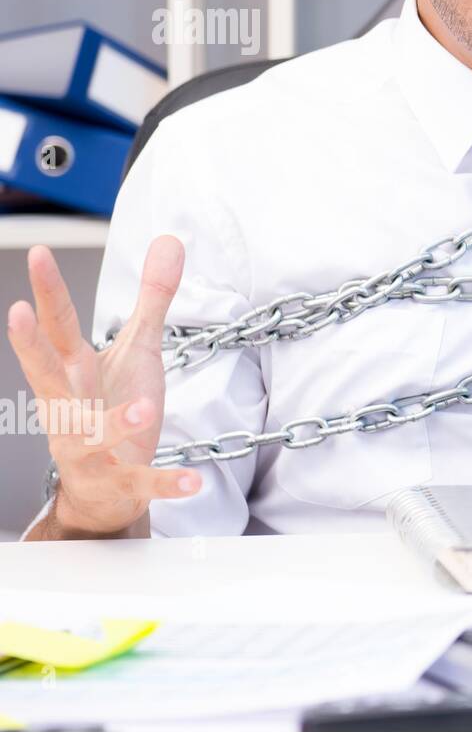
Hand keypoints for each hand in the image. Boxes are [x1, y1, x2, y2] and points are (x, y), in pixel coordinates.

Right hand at [6, 236, 202, 534]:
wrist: (105, 490)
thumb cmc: (115, 409)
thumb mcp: (138, 348)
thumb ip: (153, 298)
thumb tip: (169, 240)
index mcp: (76, 372)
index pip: (59, 326)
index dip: (49, 290)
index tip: (39, 254)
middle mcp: (73, 408)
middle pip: (46, 376)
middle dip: (30, 347)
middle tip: (18, 314)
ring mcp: (92, 448)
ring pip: (92, 435)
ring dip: (116, 422)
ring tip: (143, 407)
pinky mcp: (123, 481)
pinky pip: (145, 482)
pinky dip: (168, 483)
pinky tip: (193, 480)